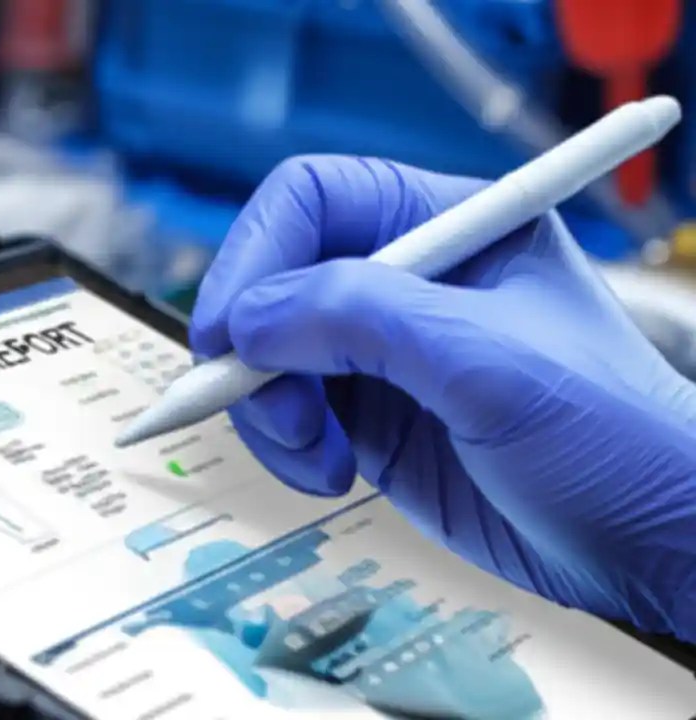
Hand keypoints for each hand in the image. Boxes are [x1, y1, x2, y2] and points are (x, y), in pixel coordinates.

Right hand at [190, 155, 695, 642]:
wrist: (648, 546)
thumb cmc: (613, 436)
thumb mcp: (490, 362)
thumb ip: (364, 320)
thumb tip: (252, 318)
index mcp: (449, 225)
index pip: (313, 200)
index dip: (257, 255)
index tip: (232, 331)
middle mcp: (406, 280)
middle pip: (274, 278)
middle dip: (255, 348)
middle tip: (267, 407)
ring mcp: (383, 352)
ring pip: (267, 354)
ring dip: (266, 408)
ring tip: (317, 457)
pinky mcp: (370, 416)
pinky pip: (286, 413)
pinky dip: (284, 445)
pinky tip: (330, 473)